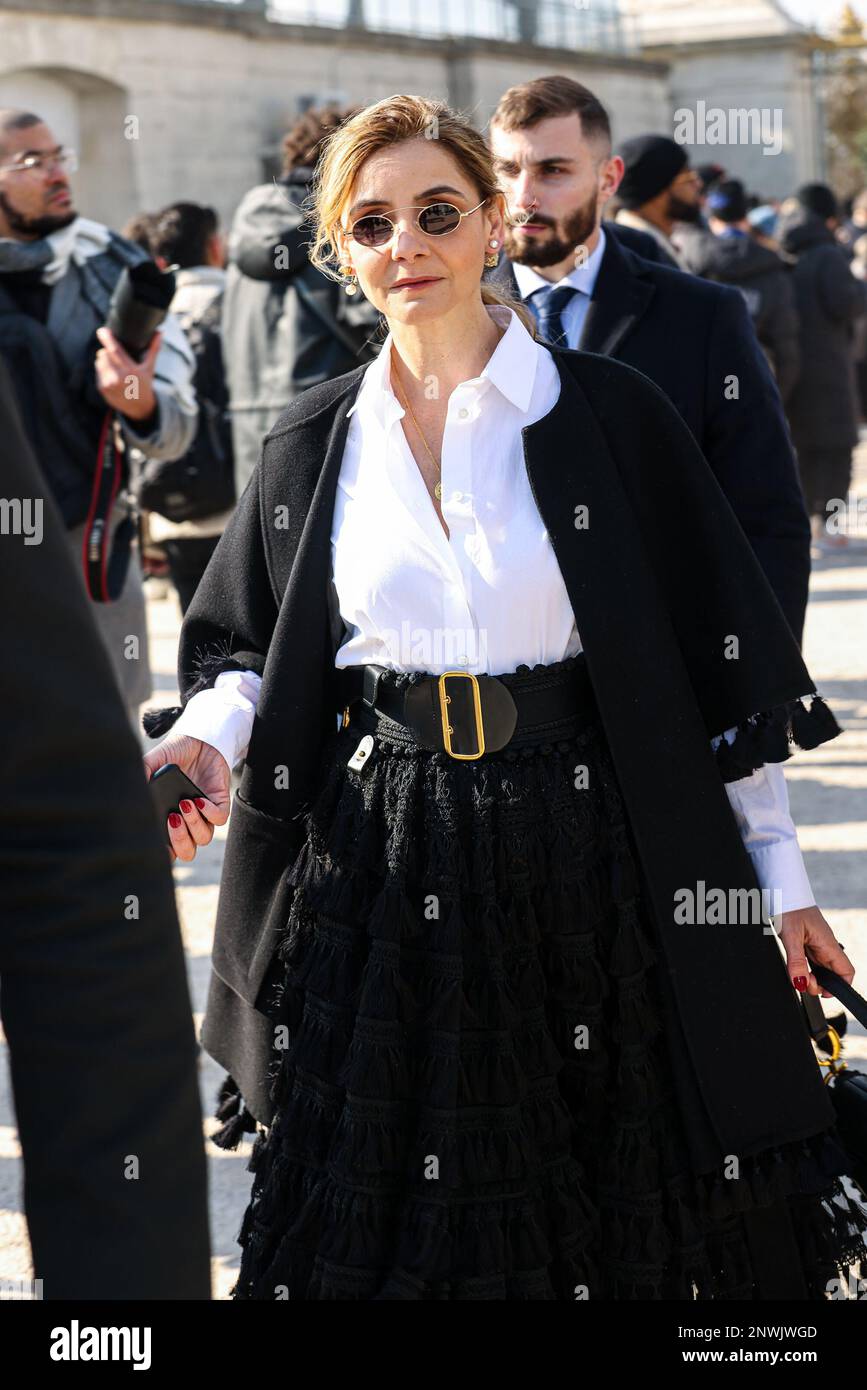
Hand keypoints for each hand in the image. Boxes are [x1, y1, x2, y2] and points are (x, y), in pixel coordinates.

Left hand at [95, 326, 159, 420]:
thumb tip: (160, 332)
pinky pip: (98, 371)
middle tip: (114, 354)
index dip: (107, 338)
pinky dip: (103, 370)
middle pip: (103, 353)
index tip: (102, 331)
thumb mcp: (150, 368)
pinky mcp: (102, 388)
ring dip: (104, 360)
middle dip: (107, 351)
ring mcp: (109, 384)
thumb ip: (153, 349)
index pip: (115, 350)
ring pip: (99, 361)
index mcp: (130, 370)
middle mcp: (118, 377)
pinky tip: (111, 375)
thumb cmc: (145, 384)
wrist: (139, 408)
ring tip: (114, 365)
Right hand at [143, 733, 230, 862]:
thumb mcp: (154, 761)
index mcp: (168, 819)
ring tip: (184, 804)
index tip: (155, 847)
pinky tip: (198, 800)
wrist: (198, 738)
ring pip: (203, 837)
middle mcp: (187, 821)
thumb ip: (143, 771)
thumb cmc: (174, 754)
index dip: (164, 855)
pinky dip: (209, 812)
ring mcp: (204, 814)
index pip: (168, 848)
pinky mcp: (220, 802)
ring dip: (193, 824)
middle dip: (179, 841)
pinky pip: (220, 818)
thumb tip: (138, 784)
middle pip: (187, 851)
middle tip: (172, 819)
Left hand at [777, 906, 853, 997]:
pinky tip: (795, 966)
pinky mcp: (808, 943)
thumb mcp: (791, 936)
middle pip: (832, 975)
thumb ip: (796, 961)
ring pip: (820, 970)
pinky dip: (803, 968)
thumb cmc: (791, 907)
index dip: (839, 987)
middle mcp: (826, 947)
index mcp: (828, 945)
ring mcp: (817, 945)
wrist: (783, 892)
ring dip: (809, 977)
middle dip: (818, 984)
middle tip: (800, 980)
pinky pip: (810, 961)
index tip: (822, 992)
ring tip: (796, 972)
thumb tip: (800, 983)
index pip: (846, 972)